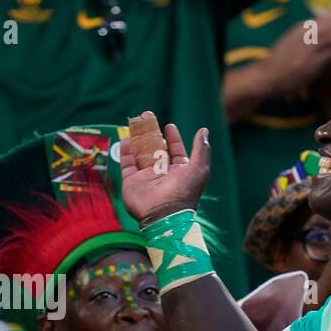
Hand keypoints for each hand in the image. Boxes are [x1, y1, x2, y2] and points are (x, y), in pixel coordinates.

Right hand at [120, 111, 210, 225]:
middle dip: (152, 133)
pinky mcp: (132, 182)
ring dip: (138, 138)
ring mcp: (146, 177)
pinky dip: (126, 152)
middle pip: (156, 149)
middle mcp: (162, 174)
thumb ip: (201, 148)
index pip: (175, 151)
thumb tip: (204, 131)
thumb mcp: (199, 168)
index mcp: (179, 172)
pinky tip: (126, 139)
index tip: (169, 126)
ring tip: (136, 122)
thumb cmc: (184, 191)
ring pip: (140, 153)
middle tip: (147, 116)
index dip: (173, 138)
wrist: (164, 214)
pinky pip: (127, 164)